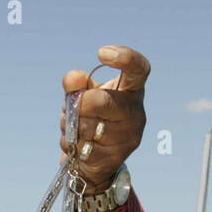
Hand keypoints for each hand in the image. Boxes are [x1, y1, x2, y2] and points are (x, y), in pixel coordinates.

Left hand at [59, 45, 148, 193]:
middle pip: (103, 101)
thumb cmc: (92, 117)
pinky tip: (77, 144)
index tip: (101, 53)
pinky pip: (84, 146)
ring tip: (75, 126)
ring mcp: (128, 137)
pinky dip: (72, 143)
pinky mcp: (115, 158)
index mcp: (132, 91)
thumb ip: (77, 83)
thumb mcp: (84, 94)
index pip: (139, 69)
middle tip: (75, 106)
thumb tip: (72, 79)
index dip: (124, 57)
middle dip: (81, 104)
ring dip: (73, 125)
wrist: (95, 158)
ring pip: (89, 126)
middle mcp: (136, 114)